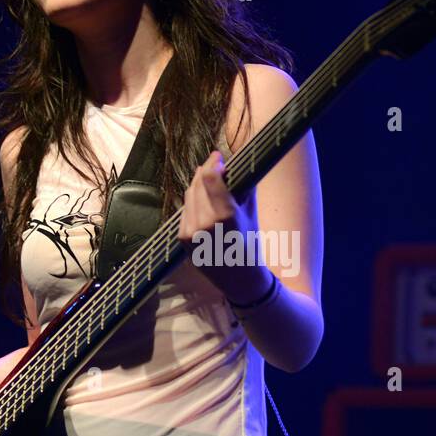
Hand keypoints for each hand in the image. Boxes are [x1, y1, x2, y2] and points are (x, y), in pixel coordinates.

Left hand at [177, 150, 268, 302]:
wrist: (240, 279)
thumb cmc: (250, 244)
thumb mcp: (252, 214)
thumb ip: (243, 187)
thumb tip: (236, 163)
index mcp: (226, 216)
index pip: (210, 179)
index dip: (212, 163)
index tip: (218, 156)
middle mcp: (205, 224)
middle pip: (198, 184)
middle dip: (206, 171)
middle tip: (215, 165)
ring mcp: (191, 233)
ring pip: (189, 196)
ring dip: (198, 185)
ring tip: (210, 182)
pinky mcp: (183, 239)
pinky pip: (185, 212)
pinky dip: (194, 203)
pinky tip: (203, 202)